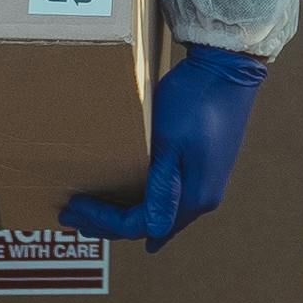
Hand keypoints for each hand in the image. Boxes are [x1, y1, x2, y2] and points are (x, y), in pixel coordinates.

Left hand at [67, 46, 266, 247]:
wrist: (228, 69)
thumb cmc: (195, 102)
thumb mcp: (170, 143)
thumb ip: (161, 190)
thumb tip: (151, 233)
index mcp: (193, 197)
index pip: (140, 224)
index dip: (103, 220)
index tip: (74, 206)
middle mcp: (202, 198)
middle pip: (149, 224)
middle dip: (109, 224)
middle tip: (74, 218)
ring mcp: (205, 182)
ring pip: (159, 212)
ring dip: (126, 214)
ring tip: (96, 213)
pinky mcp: (203, 166)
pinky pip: (169, 198)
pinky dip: (145, 202)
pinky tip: (139, 203)